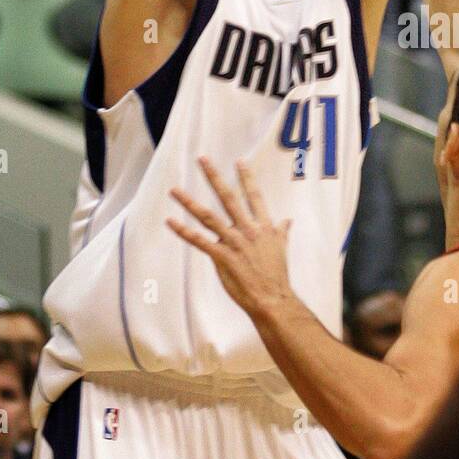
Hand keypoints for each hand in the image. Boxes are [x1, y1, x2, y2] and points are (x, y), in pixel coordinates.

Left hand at [167, 157, 292, 324]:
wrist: (272, 298)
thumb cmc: (277, 274)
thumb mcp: (282, 248)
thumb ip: (281, 231)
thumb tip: (288, 220)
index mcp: (263, 226)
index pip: (254, 196)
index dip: (247, 177)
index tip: (238, 161)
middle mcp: (248, 229)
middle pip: (228, 198)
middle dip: (214, 177)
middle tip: (202, 159)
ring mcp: (234, 242)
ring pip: (208, 217)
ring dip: (189, 202)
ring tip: (174, 190)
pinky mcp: (222, 257)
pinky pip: (199, 241)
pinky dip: (183, 231)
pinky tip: (171, 221)